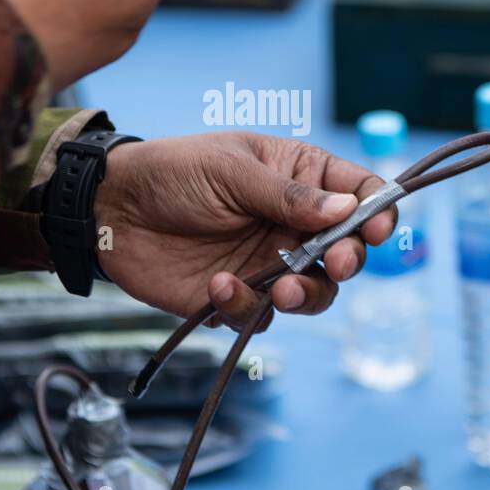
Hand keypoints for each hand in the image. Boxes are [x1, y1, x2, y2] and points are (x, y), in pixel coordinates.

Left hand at [92, 132, 396, 330]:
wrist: (111, 211)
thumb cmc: (172, 172)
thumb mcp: (230, 170)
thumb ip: (287, 195)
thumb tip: (349, 210)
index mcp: (300, 178)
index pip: (360, 194)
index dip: (378, 212)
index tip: (376, 231)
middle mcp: (293, 224)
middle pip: (347, 252)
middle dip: (346, 262)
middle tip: (332, 264)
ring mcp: (268, 263)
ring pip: (314, 294)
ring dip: (305, 296)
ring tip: (279, 290)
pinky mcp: (237, 298)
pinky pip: (261, 318)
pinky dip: (244, 308)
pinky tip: (216, 285)